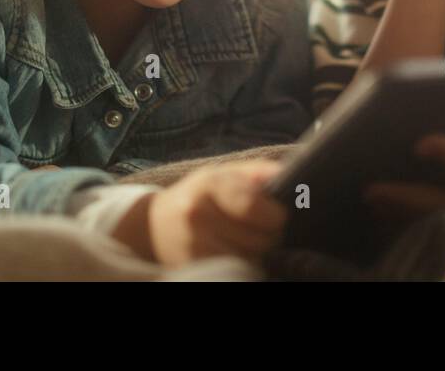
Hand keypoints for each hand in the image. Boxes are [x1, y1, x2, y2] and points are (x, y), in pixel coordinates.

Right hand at [118, 160, 285, 266]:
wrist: (155, 226)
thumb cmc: (200, 194)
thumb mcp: (224, 173)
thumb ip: (258, 172)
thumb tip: (290, 175)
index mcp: (209, 185)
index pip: (254, 205)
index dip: (275, 214)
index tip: (276, 214)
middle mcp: (197, 217)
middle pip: (260, 238)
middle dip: (269, 235)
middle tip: (258, 228)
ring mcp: (193, 247)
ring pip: (252, 259)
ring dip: (257, 253)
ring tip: (242, 239)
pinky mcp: (194, 269)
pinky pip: (237, 272)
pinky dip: (242, 266)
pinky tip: (232, 253)